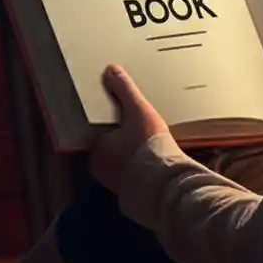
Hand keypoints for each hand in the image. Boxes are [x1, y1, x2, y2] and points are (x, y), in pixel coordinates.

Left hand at [89, 64, 169, 192]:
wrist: (166, 184)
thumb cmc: (147, 147)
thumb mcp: (137, 111)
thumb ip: (124, 90)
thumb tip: (110, 69)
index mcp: (96, 150)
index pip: (96, 131)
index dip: (108, 122)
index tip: (119, 116)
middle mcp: (101, 169)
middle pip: (108, 147)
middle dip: (119, 138)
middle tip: (136, 127)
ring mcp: (116, 183)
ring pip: (120, 162)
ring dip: (130, 154)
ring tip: (149, 142)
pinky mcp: (133, 193)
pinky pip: (133, 175)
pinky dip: (140, 167)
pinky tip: (154, 159)